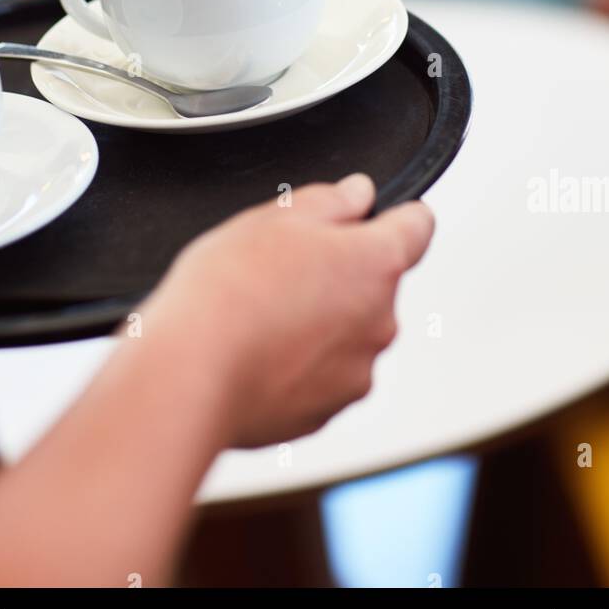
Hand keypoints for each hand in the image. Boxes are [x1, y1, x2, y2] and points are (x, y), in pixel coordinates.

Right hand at [143, 175, 433, 448]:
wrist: (190, 374)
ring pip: (347, 335)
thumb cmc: (228, 291)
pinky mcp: (325, 413)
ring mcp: (356, 374)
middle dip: (339, 276)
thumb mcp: (274, 217)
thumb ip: (330, 201)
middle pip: (374, 285)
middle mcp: (381, 322)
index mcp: (377, 263)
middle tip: (281, 271)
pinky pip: (320, 378)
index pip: (418, 226)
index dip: (392, 216)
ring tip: (260, 318)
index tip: (366, 219)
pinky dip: (296, 366)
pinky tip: (254, 355)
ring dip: (318, 324)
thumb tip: (359, 195)